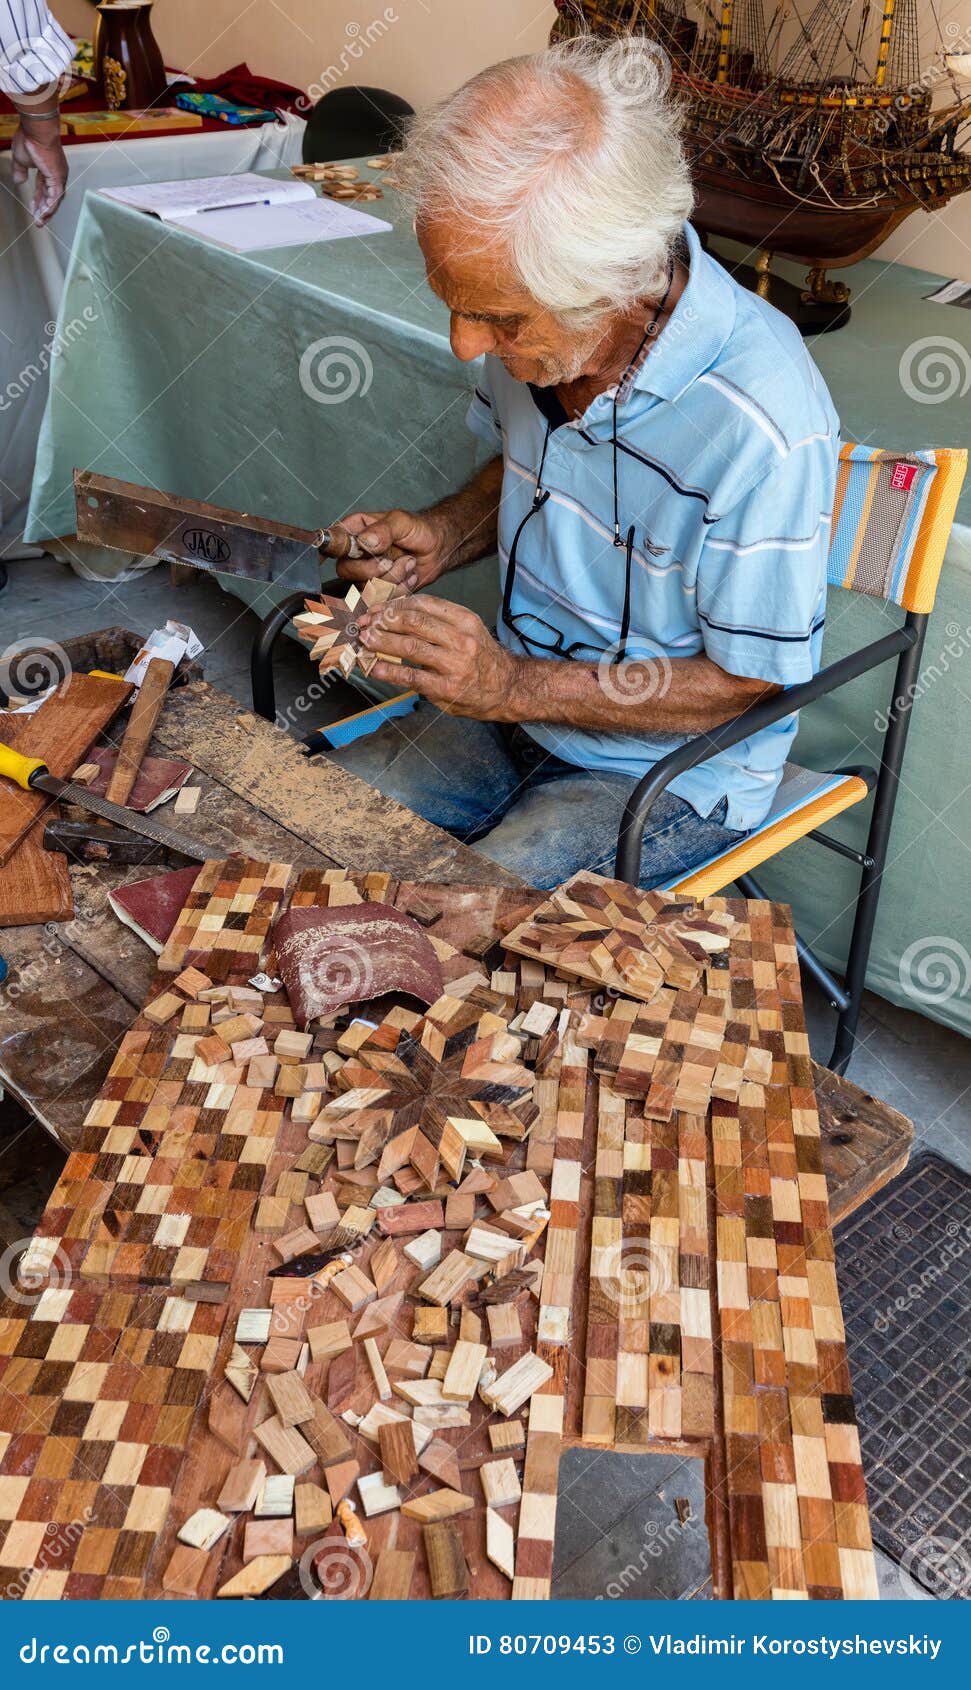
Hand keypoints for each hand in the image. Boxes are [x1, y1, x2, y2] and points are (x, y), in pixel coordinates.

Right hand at [10, 119, 68, 223]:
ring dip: (47, 212)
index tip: (33, 210)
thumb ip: (20, 171)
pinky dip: (50, 207)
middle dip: (44, 210)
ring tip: (40, 221)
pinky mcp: (58, 178)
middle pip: (51, 197)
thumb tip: (19, 181)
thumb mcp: (20, 159)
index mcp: (48, 170)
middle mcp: (56, 174)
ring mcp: (59, 177)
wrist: (36, 130)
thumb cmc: (29, 140)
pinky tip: (44, 214)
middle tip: (39, 222)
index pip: (44, 189)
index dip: (38, 201)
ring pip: (55, 199)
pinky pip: (55, 197)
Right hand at [331, 508, 450, 593]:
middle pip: (346, 571)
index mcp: (355, 531)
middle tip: (392, 560)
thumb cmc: (419, 530)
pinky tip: (410, 575)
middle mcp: (355, 554)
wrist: (437, 548)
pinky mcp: (379, 590)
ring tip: (409, 563)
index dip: (328, 550)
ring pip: (366, 588)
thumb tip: (365, 542)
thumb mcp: (402, 522)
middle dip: (374, 570)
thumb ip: (383, 530)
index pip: (331, 541)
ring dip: (393, 578)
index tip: (336, 555)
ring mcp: (366, 574)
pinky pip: (382, 599)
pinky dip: (400, 590)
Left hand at [359, 595, 523, 717]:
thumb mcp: (468, 630)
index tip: (378, 610)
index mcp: (465, 620)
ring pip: (410, 646)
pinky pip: (410, 676)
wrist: (507, 688)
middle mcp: (461, 640)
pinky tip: (374, 667)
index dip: (395, 605)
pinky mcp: (445, 688)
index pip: (424, 604)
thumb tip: (397, 614)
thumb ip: (438, 621)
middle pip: (414, 622)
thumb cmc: (481, 658)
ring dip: (382, 641)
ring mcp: (453, 665)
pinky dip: (388, 670)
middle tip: (366, 623)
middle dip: (384, 620)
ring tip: (365, 640)